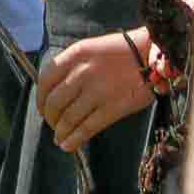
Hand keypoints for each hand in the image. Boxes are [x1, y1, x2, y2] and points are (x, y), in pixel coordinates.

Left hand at [41, 27, 170, 152]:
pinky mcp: (112, 108)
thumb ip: (73, 66)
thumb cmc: (123, 51)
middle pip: (54, 102)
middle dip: (50, 117)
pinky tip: (68, 145)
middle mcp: (81, 73)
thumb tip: (57, 91)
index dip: (40, 98)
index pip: (45, 80)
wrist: (153, 52)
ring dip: (60, 131)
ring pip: (68, 118)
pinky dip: (74, 139)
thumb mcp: (91, 48)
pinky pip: (87, 128)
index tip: (41, 107)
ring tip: (58, 138)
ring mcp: (96, 92)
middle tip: (52, 124)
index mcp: (74, 55)